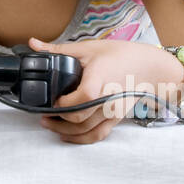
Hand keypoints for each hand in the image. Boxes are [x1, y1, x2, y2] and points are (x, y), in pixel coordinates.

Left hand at [28, 37, 164, 143]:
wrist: (149, 67)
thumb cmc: (120, 55)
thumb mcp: (89, 48)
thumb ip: (59, 50)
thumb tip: (33, 44)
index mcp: (100, 79)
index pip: (81, 98)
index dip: (63, 102)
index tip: (51, 98)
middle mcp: (108, 99)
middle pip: (80, 118)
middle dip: (57, 119)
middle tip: (42, 114)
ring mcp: (113, 112)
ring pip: (86, 131)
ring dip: (65, 131)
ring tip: (49, 124)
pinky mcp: (116, 119)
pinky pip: (98, 135)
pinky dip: (80, 139)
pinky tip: (66, 135)